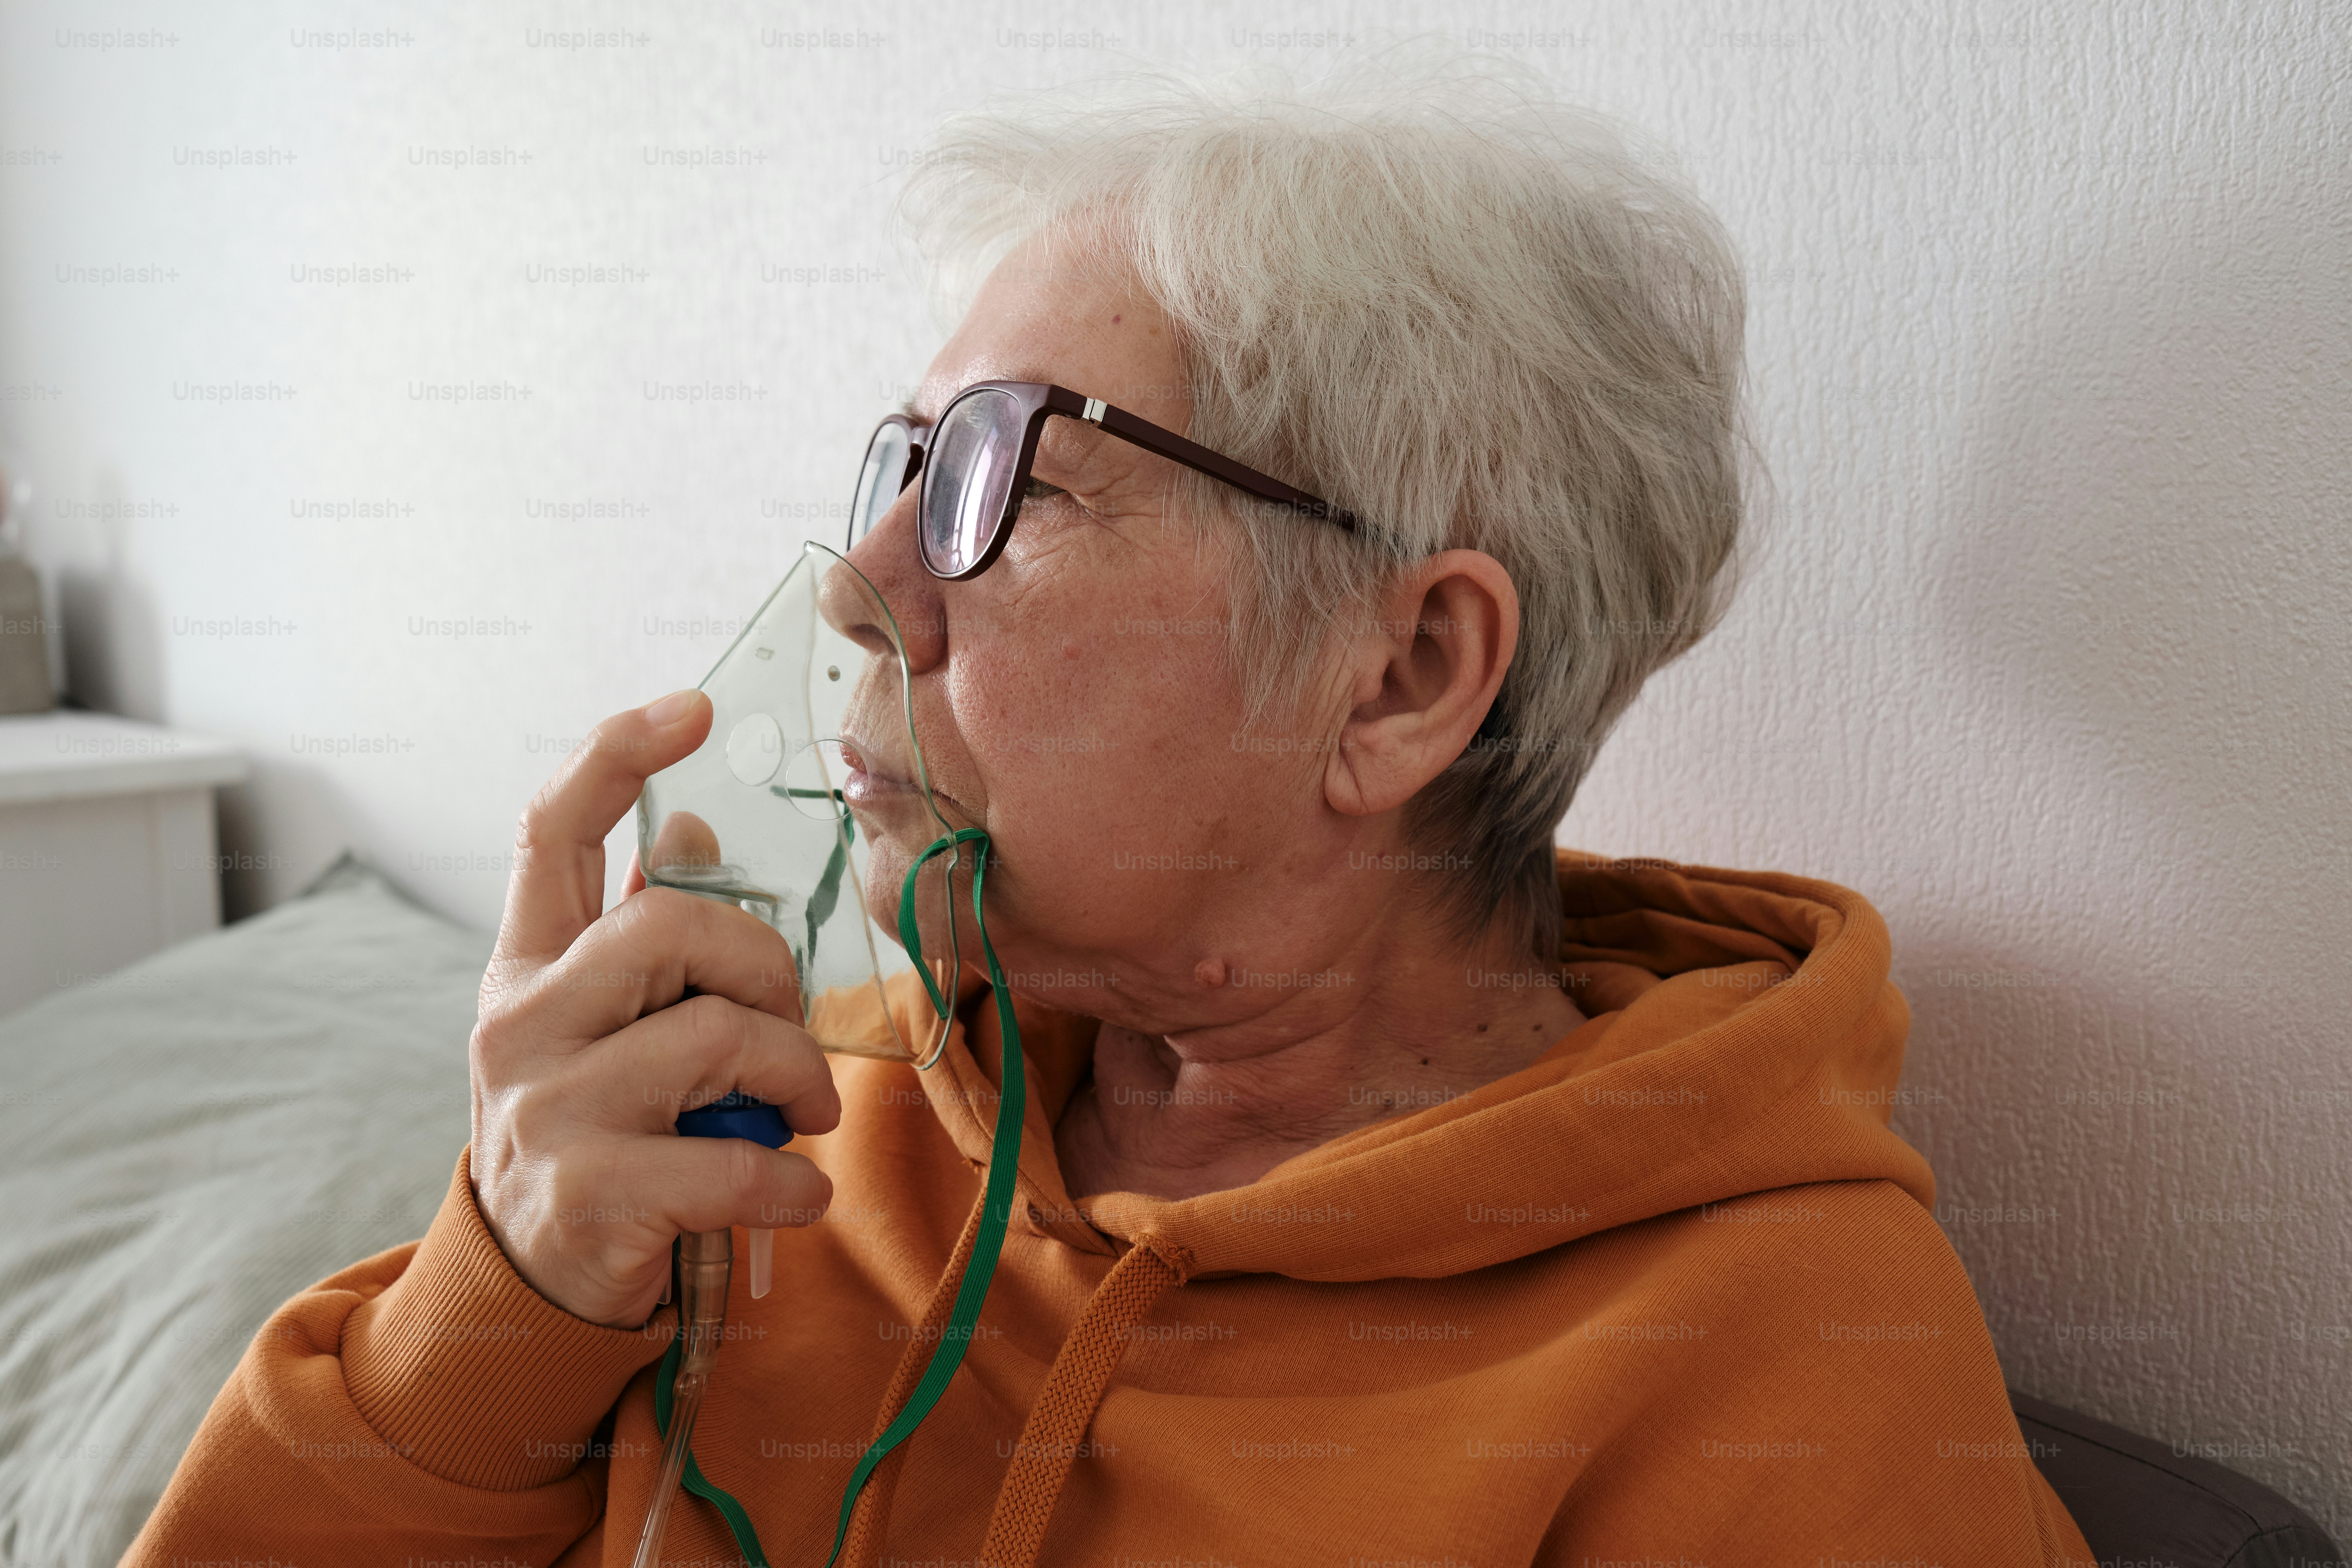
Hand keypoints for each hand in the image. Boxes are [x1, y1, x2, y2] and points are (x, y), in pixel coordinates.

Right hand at [468, 689, 840, 1326]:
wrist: (527, 1281)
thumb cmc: (592, 1126)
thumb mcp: (599, 1022)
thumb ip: (639, 930)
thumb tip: (686, 823)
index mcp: (526, 964)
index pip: (551, 829)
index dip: (617, 753)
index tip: (694, 707)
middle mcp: (520, 1022)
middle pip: (671, 929)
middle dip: (767, 970)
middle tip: (791, 1028)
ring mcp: (547, 1108)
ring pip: (718, 1038)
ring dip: (795, 1076)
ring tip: (805, 1113)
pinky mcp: (589, 1194)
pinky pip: (734, 1161)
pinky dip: (793, 1179)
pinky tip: (797, 1189)